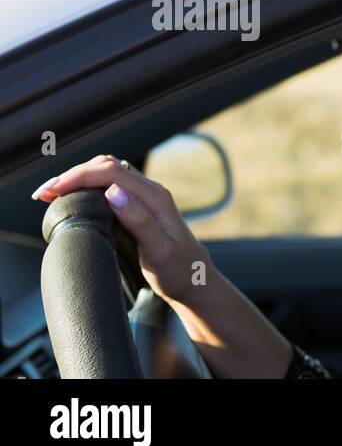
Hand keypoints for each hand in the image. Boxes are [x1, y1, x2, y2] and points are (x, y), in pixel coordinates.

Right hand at [32, 154, 211, 303]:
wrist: (195, 280)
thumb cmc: (178, 270)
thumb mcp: (159, 251)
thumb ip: (139, 220)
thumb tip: (114, 192)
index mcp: (155, 198)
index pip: (110, 172)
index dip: (77, 177)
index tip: (52, 191)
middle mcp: (152, 191)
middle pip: (106, 166)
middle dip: (72, 175)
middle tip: (43, 193)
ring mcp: (146, 196)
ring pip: (106, 172)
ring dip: (77, 178)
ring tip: (51, 193)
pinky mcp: (140, 204)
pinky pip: (110, 184)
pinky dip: (86, 185)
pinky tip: (71, 197)